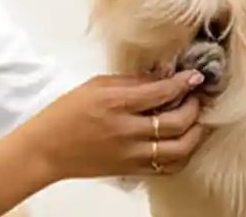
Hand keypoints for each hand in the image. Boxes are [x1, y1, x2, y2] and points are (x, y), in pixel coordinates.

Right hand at [21, 69, 207, 181]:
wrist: (47, 149)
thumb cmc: (66, 114)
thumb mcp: (96, 86)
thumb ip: (131, 81)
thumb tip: (162, 75)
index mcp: (115, 103)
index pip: (161, 92)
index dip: (184, 82)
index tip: (196, 76)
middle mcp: (127, 131)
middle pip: (177, 122)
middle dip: (194, 108)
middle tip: (197, 97)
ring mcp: (131, 154)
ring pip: (180, 149)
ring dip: (196, 134)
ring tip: (198, 121)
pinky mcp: (132, 170)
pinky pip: (169, 167)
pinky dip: (184, 154)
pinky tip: (185, 142)